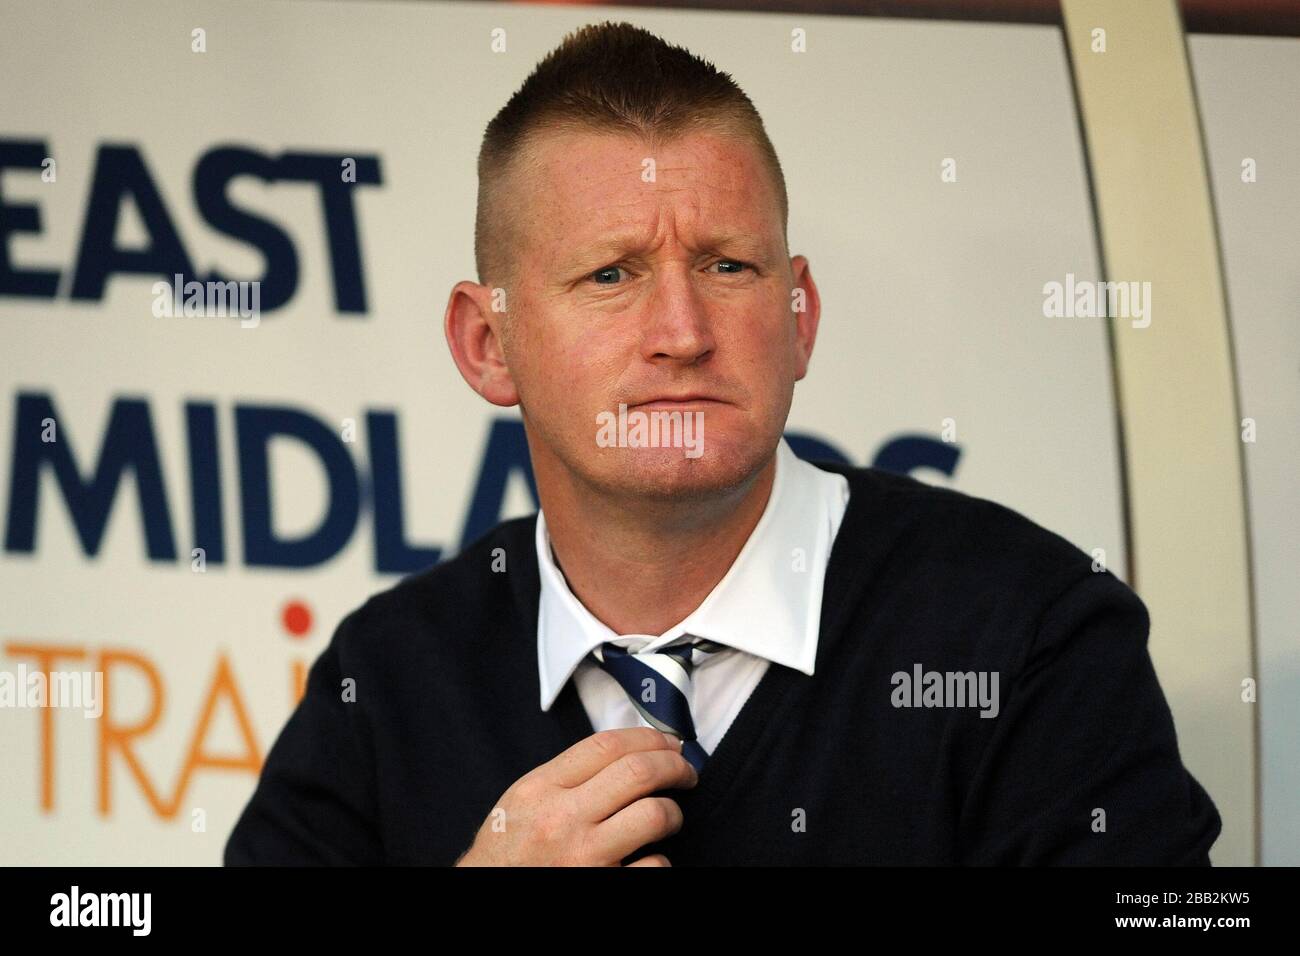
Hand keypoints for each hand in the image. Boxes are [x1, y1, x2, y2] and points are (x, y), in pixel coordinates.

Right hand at [454, 727, 696, 865]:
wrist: (483, 897)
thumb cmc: (507, 854)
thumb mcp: (523, 802)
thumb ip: (565, 776)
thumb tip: (625, 754)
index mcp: (540, 789)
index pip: (606, 746)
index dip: (648, 738)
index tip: (668, 744)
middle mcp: (562, 820)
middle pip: (638, 772)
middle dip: (675, 766)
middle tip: (686, 772)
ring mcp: (584, 858)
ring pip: (654, 815)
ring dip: (673, 812)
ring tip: (669, 816)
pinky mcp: (603, 887)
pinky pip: (654, 866)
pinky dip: (660, 861)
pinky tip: (649, 859)